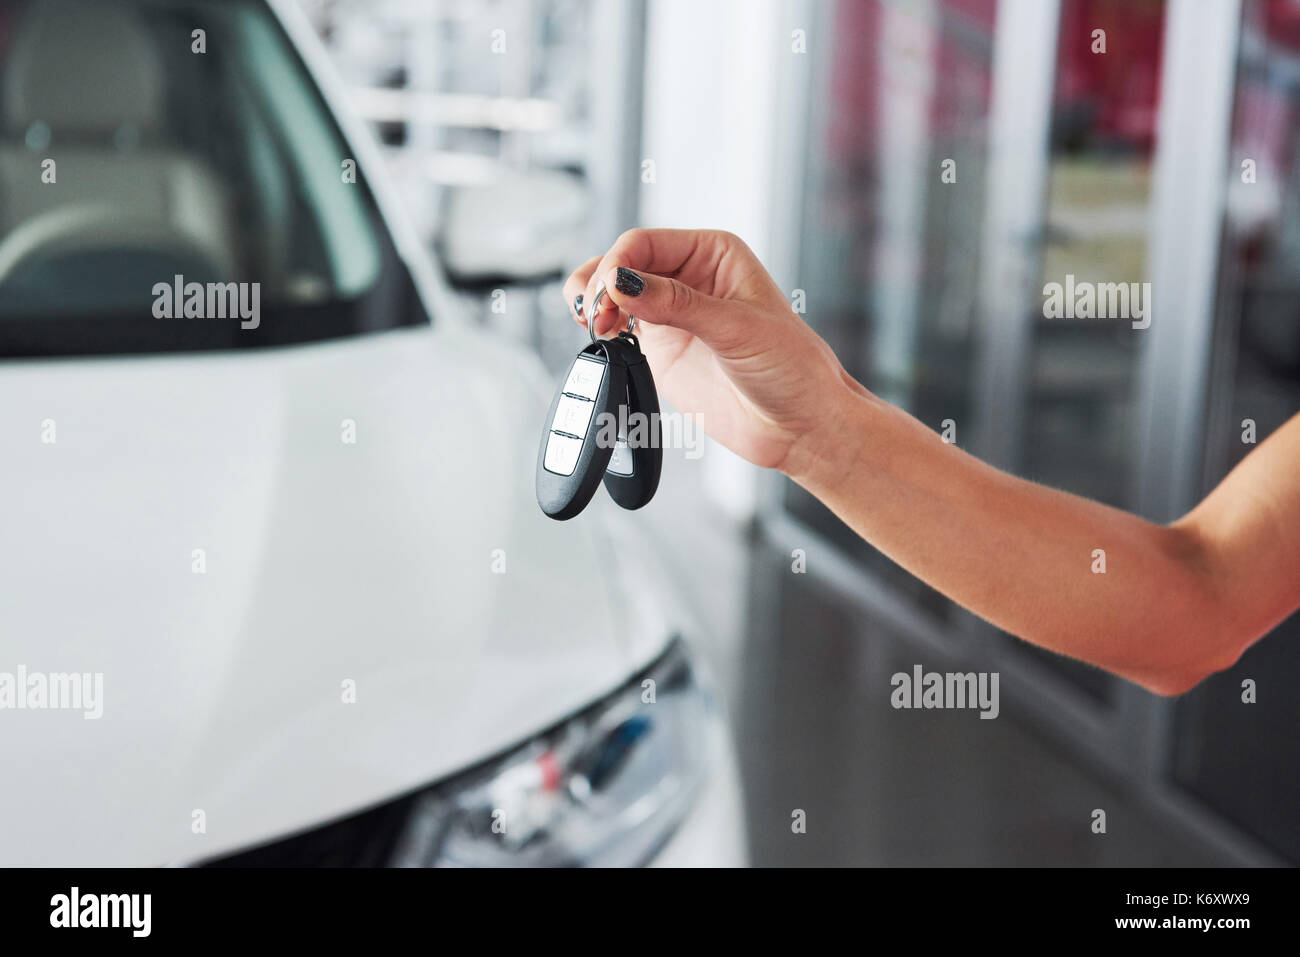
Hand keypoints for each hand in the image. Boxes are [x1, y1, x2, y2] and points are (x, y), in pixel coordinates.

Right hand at [562, 228, 864, 475]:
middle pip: (622, 263)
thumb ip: (677, 304)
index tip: (610, 290)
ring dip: (594, 302)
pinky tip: (601, 337)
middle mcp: (689, 278)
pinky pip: (617, 327)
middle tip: (599, 314)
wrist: (798, 426)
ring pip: (614, 292)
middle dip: (602, 282)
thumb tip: (624, 283)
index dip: (620, 261)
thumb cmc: (793, 368)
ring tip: (595, 323)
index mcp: (714, 254)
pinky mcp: (660, 348)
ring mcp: (671, 314)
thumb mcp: (737, 328)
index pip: (646, 242)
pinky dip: (600, 328)